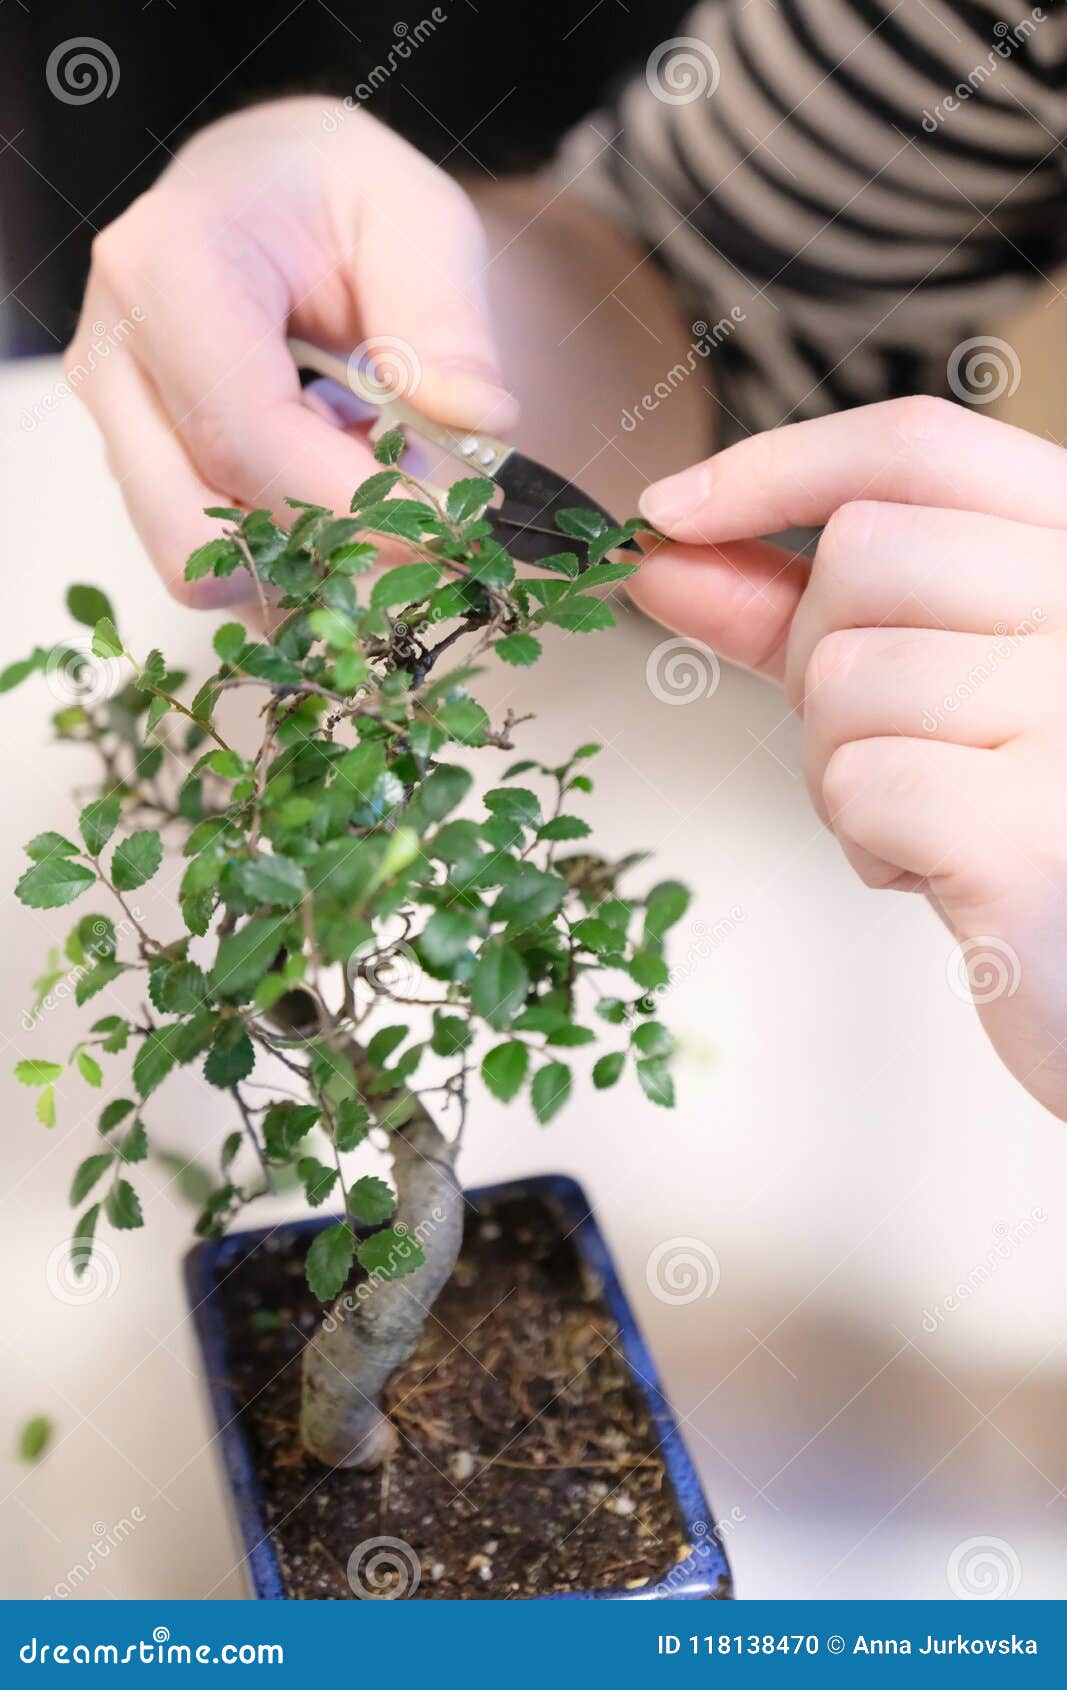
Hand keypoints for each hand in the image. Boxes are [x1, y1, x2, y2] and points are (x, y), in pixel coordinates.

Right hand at [66, 99, 515, 600]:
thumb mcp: (417, 218)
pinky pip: (207, 565)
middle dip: (320, 549)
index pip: (247, 433)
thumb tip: (480, 419)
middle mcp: (115, 353)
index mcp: (167, 265)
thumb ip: (448, 318)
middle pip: (199, 524)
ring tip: (365, 480)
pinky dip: (286, 561)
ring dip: (301, 557)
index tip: (444, 530)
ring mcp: (116, 421)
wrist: (268, 193)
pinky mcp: (133, 469)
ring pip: (195, 561)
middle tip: (415, 522)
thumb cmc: (338, 195)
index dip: (349, 504)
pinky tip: (331, 497)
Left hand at [632, 396, 1066, 1122]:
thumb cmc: (1014, 827)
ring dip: (842, 766)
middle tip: (892, 741)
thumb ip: (792, 610)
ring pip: (846, 674)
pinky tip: (938, 869)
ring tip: (931, 817)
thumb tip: (663, 553)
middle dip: (818, 659)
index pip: (919, 445)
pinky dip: (868, 838)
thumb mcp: (918, 690)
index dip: (776, 467)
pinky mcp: (1033, 830)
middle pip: (862, 554)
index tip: (671, 514)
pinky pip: (863, 780)